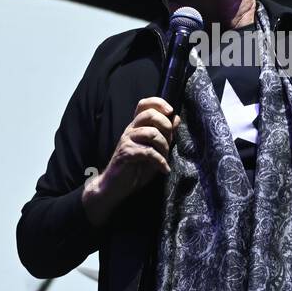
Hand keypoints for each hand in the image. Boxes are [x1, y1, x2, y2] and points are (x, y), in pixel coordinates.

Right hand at [82, 97, 179, 226]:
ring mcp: (127, 141)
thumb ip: (164, 134)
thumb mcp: (155, 150)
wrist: (115, 187)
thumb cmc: (135, 168)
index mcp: (136, 127)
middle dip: (166, 126)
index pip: (144, 104)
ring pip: (151, 133)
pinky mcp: (126, 153)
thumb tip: (176, 118)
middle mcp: (130, 130)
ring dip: (164, 147)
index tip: (171, 111)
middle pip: (149, 114)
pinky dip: (160, 161)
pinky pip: (148, 152)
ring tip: (165, 158)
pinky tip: (164, 169)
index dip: (158, 103)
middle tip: (170, 141)